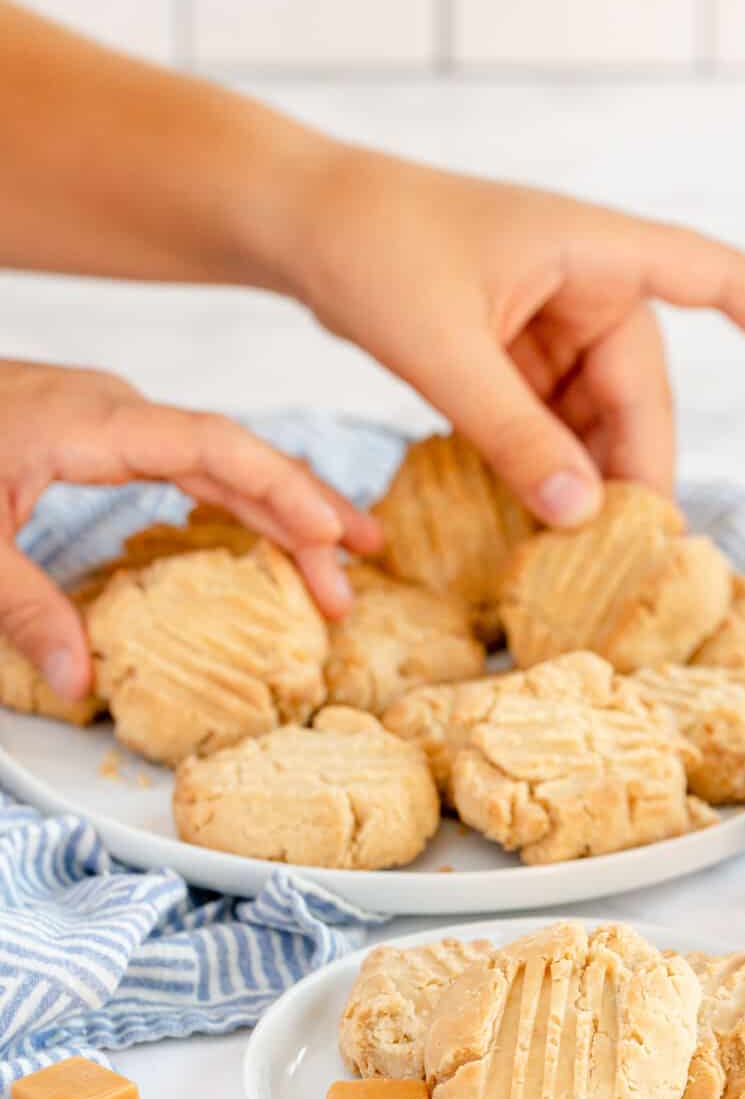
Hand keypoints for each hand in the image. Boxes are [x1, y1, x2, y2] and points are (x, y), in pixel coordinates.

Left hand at [0, 363, 378, 698]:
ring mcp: (108, 418)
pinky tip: (260, 530)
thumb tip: (80, 686)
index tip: (334, 537)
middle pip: (236, 455)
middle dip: (303, 513)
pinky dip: (236, 497)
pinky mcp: (96, 432)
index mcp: (92, 422)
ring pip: (219, 457)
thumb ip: (20, 608)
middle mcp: (114, 412)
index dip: (283, 490)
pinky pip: (189, 460)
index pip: (216, 447)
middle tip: (356, 578)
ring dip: (278, 507)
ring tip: (338, 558)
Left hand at [287, 149, 744, 523]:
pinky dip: (547, 467)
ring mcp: (548, 320)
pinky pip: (551, 420)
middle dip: (636, 469)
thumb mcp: (444, 350)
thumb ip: (514, 434)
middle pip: (645, 390)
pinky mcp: (511, 351)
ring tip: (574, 555)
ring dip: (588, 478)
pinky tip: (537, 521)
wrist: (297, 223)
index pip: (722, 280)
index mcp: (594, 250)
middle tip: (628, 555)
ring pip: (597, 416)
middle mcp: (587, 282)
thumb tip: (581, 516)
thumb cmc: (370, 249)